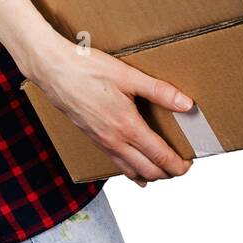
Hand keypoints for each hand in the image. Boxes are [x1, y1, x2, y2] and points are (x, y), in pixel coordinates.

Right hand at [14, 26, 194, 186]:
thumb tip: (186, 104)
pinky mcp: (92, 138)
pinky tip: (133, 166)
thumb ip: (159, 91)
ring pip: (129, 171)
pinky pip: (115, 162)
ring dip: (149, 174)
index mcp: (127, 126)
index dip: (177, 165)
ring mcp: (101, 142)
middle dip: (167, 173)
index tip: (189, 164)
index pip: (159, 157)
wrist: (53, 70)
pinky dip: (130, 169)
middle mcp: (114, 140)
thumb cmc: (88, 69)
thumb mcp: (128, 76)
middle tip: (180, 166)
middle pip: (147, 171)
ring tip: (162, 169)